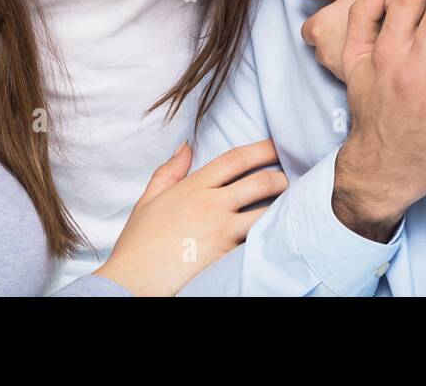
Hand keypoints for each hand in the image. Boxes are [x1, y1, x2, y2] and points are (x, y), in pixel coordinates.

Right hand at [94, 140, 286, 296]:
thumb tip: (186, 147)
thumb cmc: (139, 243)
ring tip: (292, 205)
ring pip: (265, 212)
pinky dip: (269, 234)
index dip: (261, 149)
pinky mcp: (226, 256)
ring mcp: (221, 231)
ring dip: (282, 207)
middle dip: (280, 178)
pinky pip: (256, 240)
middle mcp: (211, 205)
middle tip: (289, 177)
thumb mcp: (149, 199)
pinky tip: (278, 232)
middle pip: (259, 182)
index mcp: (193, 187)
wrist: (133, 280)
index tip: (276, 146)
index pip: (235, 159)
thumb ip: (169, 171)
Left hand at [297, 0, 398, 79]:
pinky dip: (369, 63)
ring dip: (354, 54)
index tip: (340, 16)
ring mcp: (347, 72)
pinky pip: (362, 73)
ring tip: (375, 37)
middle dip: (338, 41)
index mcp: (320, 30)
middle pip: (324, 50)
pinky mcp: (368, 82)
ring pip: (344, 63)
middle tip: (360, 28)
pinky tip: (385, 50)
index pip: (310, 31)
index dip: (324, 22)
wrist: (419, 16)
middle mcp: (328, 55)